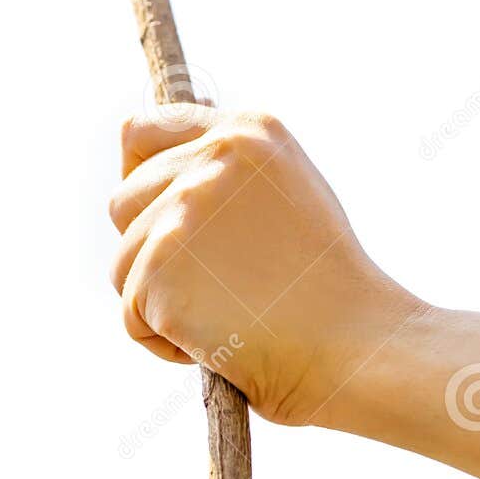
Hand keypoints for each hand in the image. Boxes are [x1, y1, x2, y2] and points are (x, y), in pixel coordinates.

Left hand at [108, 105, 421, 425]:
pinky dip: (164, 342)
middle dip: (151, 250)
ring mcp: (183, 212)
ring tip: (226, 316)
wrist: (357, 346)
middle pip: (122, 203)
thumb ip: (227, 172)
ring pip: (122, 264)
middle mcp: (212, 158)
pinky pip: (132, 316)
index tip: (153, 213)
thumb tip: (152, 163)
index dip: (138, 177)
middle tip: (215, 286)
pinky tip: (221, 341)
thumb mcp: (286, 194)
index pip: (142, 132)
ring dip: (158, 301)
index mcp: (248, 132)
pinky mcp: (160, 269)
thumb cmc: (326, 287)